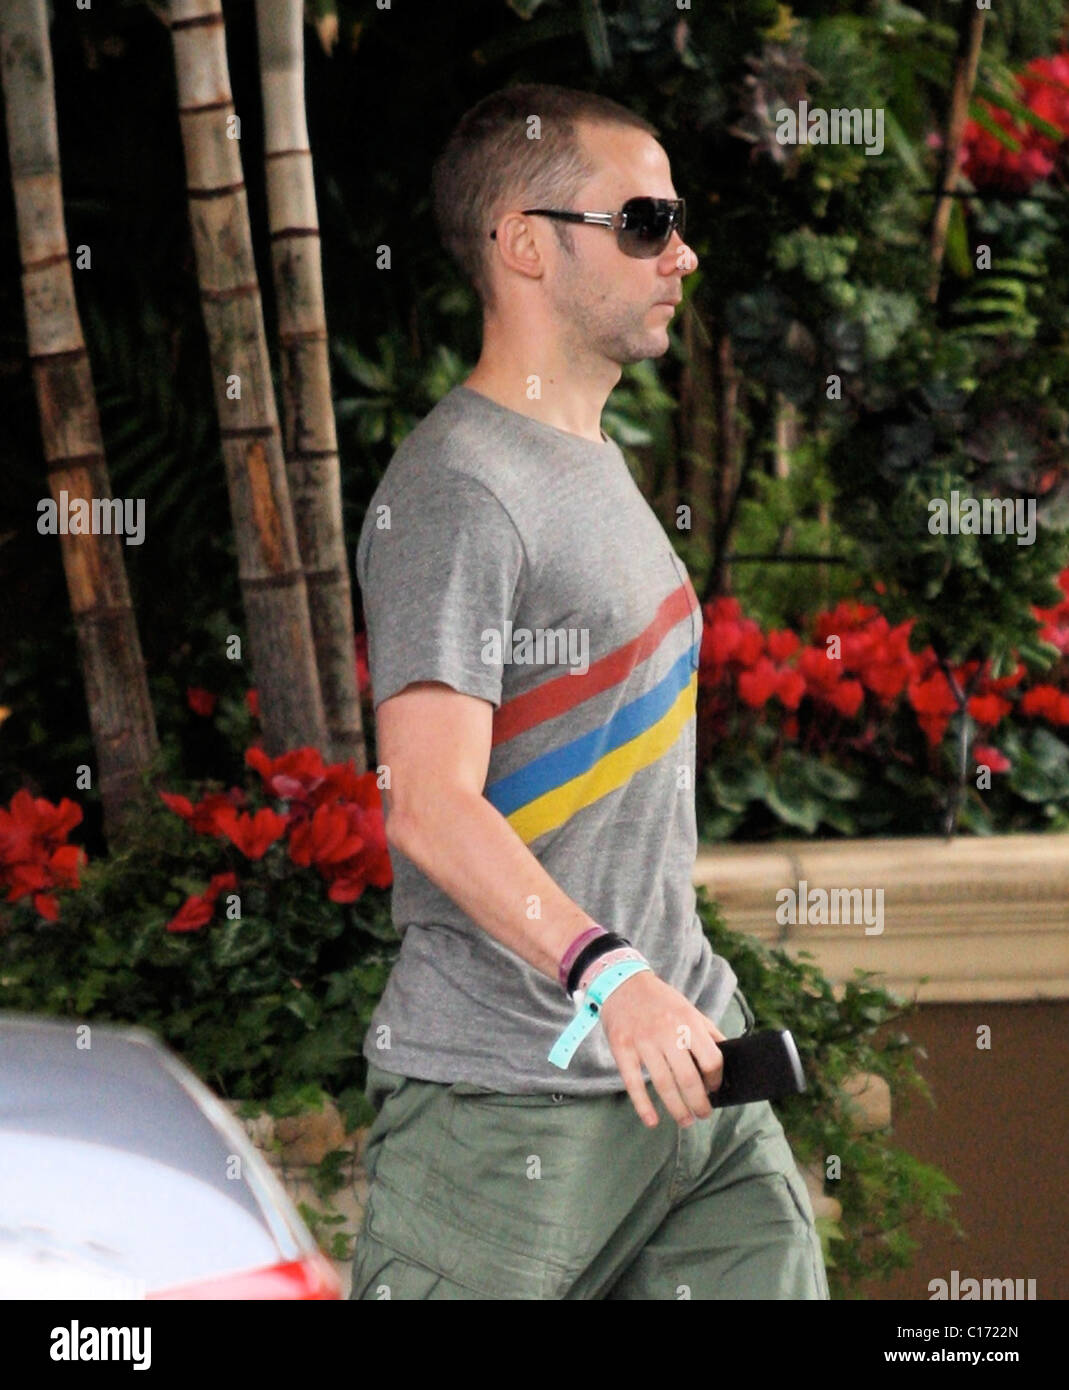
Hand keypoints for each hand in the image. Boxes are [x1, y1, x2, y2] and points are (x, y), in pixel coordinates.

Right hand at [597, 970, 726, 1127]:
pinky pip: (633, 1083)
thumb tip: (729, 1059)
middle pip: (688, 1079)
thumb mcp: (689, 1010)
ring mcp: (643, 1041)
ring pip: (663, 1085)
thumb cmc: (661, 1002)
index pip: (711, 1059)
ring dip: (677, 1109)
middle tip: (703, 1115)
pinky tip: (652, 1121)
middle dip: (699, 1103)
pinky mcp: (622, 1049)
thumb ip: (709, 1033)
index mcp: (688, 1022)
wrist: (622, 983)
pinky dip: (643, 1106)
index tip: (714, 1088)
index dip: (715, 1079)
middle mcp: (667, 1032)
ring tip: (685, 1121)